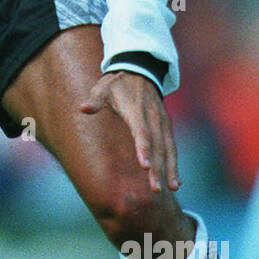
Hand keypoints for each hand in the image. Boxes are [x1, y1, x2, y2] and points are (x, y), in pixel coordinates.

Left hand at [80, 70, 179, 193]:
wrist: (140, 69)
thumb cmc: (117, 82)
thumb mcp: (103, 87)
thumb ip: (95, 99)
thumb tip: (83, 108)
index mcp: (137, 110)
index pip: (141, 132)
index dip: (144, 149)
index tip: (145, 166)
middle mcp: (153, 118)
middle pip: (157, 146)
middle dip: (158, 168)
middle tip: (156, 189)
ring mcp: (162, 122)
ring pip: (168, 149)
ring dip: (170, 169)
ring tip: (172, 188)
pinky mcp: (166, 126)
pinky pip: (172, 147)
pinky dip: (175, 163)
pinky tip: (175, 181)